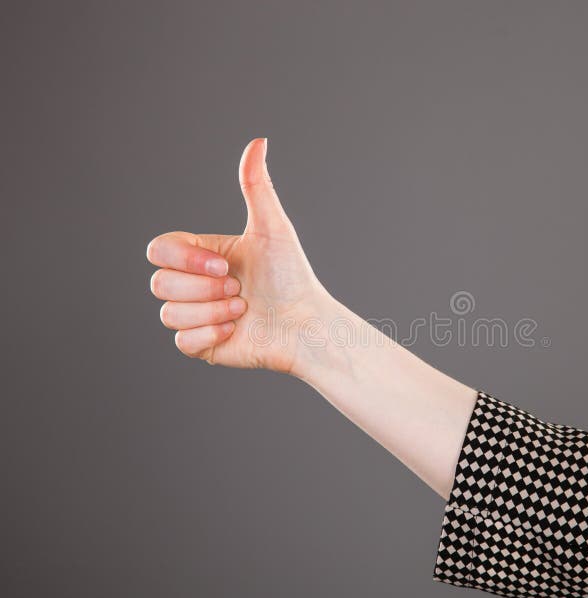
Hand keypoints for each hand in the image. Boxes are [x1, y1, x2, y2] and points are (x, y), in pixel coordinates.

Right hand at [147, 138, 328, 372]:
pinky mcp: (201, 345)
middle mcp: (193, 285)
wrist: (306, 324)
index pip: (159, 250)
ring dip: (212, 311)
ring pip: (168, 314)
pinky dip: (210, 334)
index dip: (185, 259)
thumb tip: (258, 141)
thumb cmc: (292, 277)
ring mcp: (195, 316)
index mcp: (201, 256)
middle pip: (160, 284)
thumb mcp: (272, 228)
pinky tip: (236, 329)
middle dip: (204, 288)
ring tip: (243, 310)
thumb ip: (256, 186)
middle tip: (239, 289)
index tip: (225, 266)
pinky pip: (182, 341)